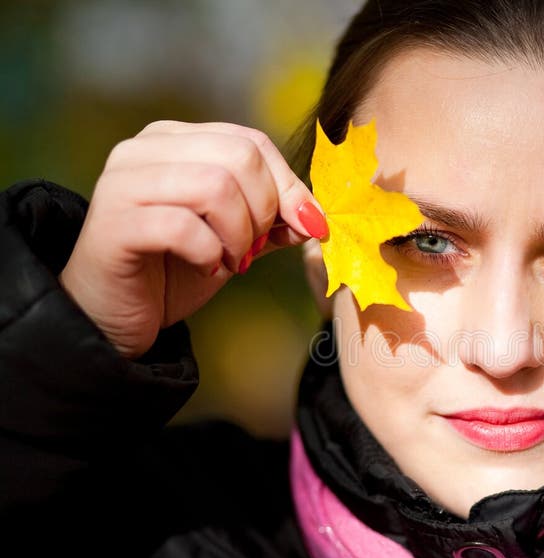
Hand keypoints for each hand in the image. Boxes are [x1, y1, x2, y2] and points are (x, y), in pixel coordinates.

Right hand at [59, 121, 328, 358]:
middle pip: (238, 156)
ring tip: (230, 260)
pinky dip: (210, 254)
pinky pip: (184, 227)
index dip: (290, 185)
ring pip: (214, 185)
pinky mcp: (113, 224)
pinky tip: (205, 268)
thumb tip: (315, 216)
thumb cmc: (173, 271)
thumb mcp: (234, 240)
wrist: (114, 316)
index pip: (251, 142)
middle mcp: (143, 150)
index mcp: (174, 140)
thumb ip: (271, 221)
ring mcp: (123, 183)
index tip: (309, 225)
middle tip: (254, 248)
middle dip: (264, 209)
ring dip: (238, 234)